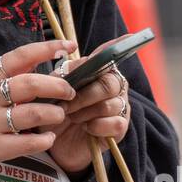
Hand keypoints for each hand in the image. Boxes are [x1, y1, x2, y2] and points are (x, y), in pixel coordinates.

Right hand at [0, 38, 78, 173]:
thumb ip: (3, 77)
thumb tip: (34, 63)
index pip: (18, 57)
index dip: (45, 49)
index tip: (67, 45)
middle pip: (31, 84)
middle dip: (58, 86)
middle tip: (70, 92)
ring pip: (33, 113)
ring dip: (53, 114)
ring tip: (58, 116)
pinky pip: (27, 142)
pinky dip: (44, 140)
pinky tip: (48, 138)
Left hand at [47, 41, 131, 175]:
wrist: (54, 143)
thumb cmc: (54, 112)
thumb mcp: (51, 92)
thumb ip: (62, 76)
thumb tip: (74, 67)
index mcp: (96, 71)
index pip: (109, 54)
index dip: (120, 45)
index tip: (130, 37)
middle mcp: (113, 85)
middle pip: (108, 83)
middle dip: (84, 95)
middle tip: (66, 106)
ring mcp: (119, 106)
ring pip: (109, 104)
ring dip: (86, 113)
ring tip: (73, 118)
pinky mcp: (120, 127)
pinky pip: (115, 122)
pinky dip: (97, 126)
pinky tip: (87, 129)